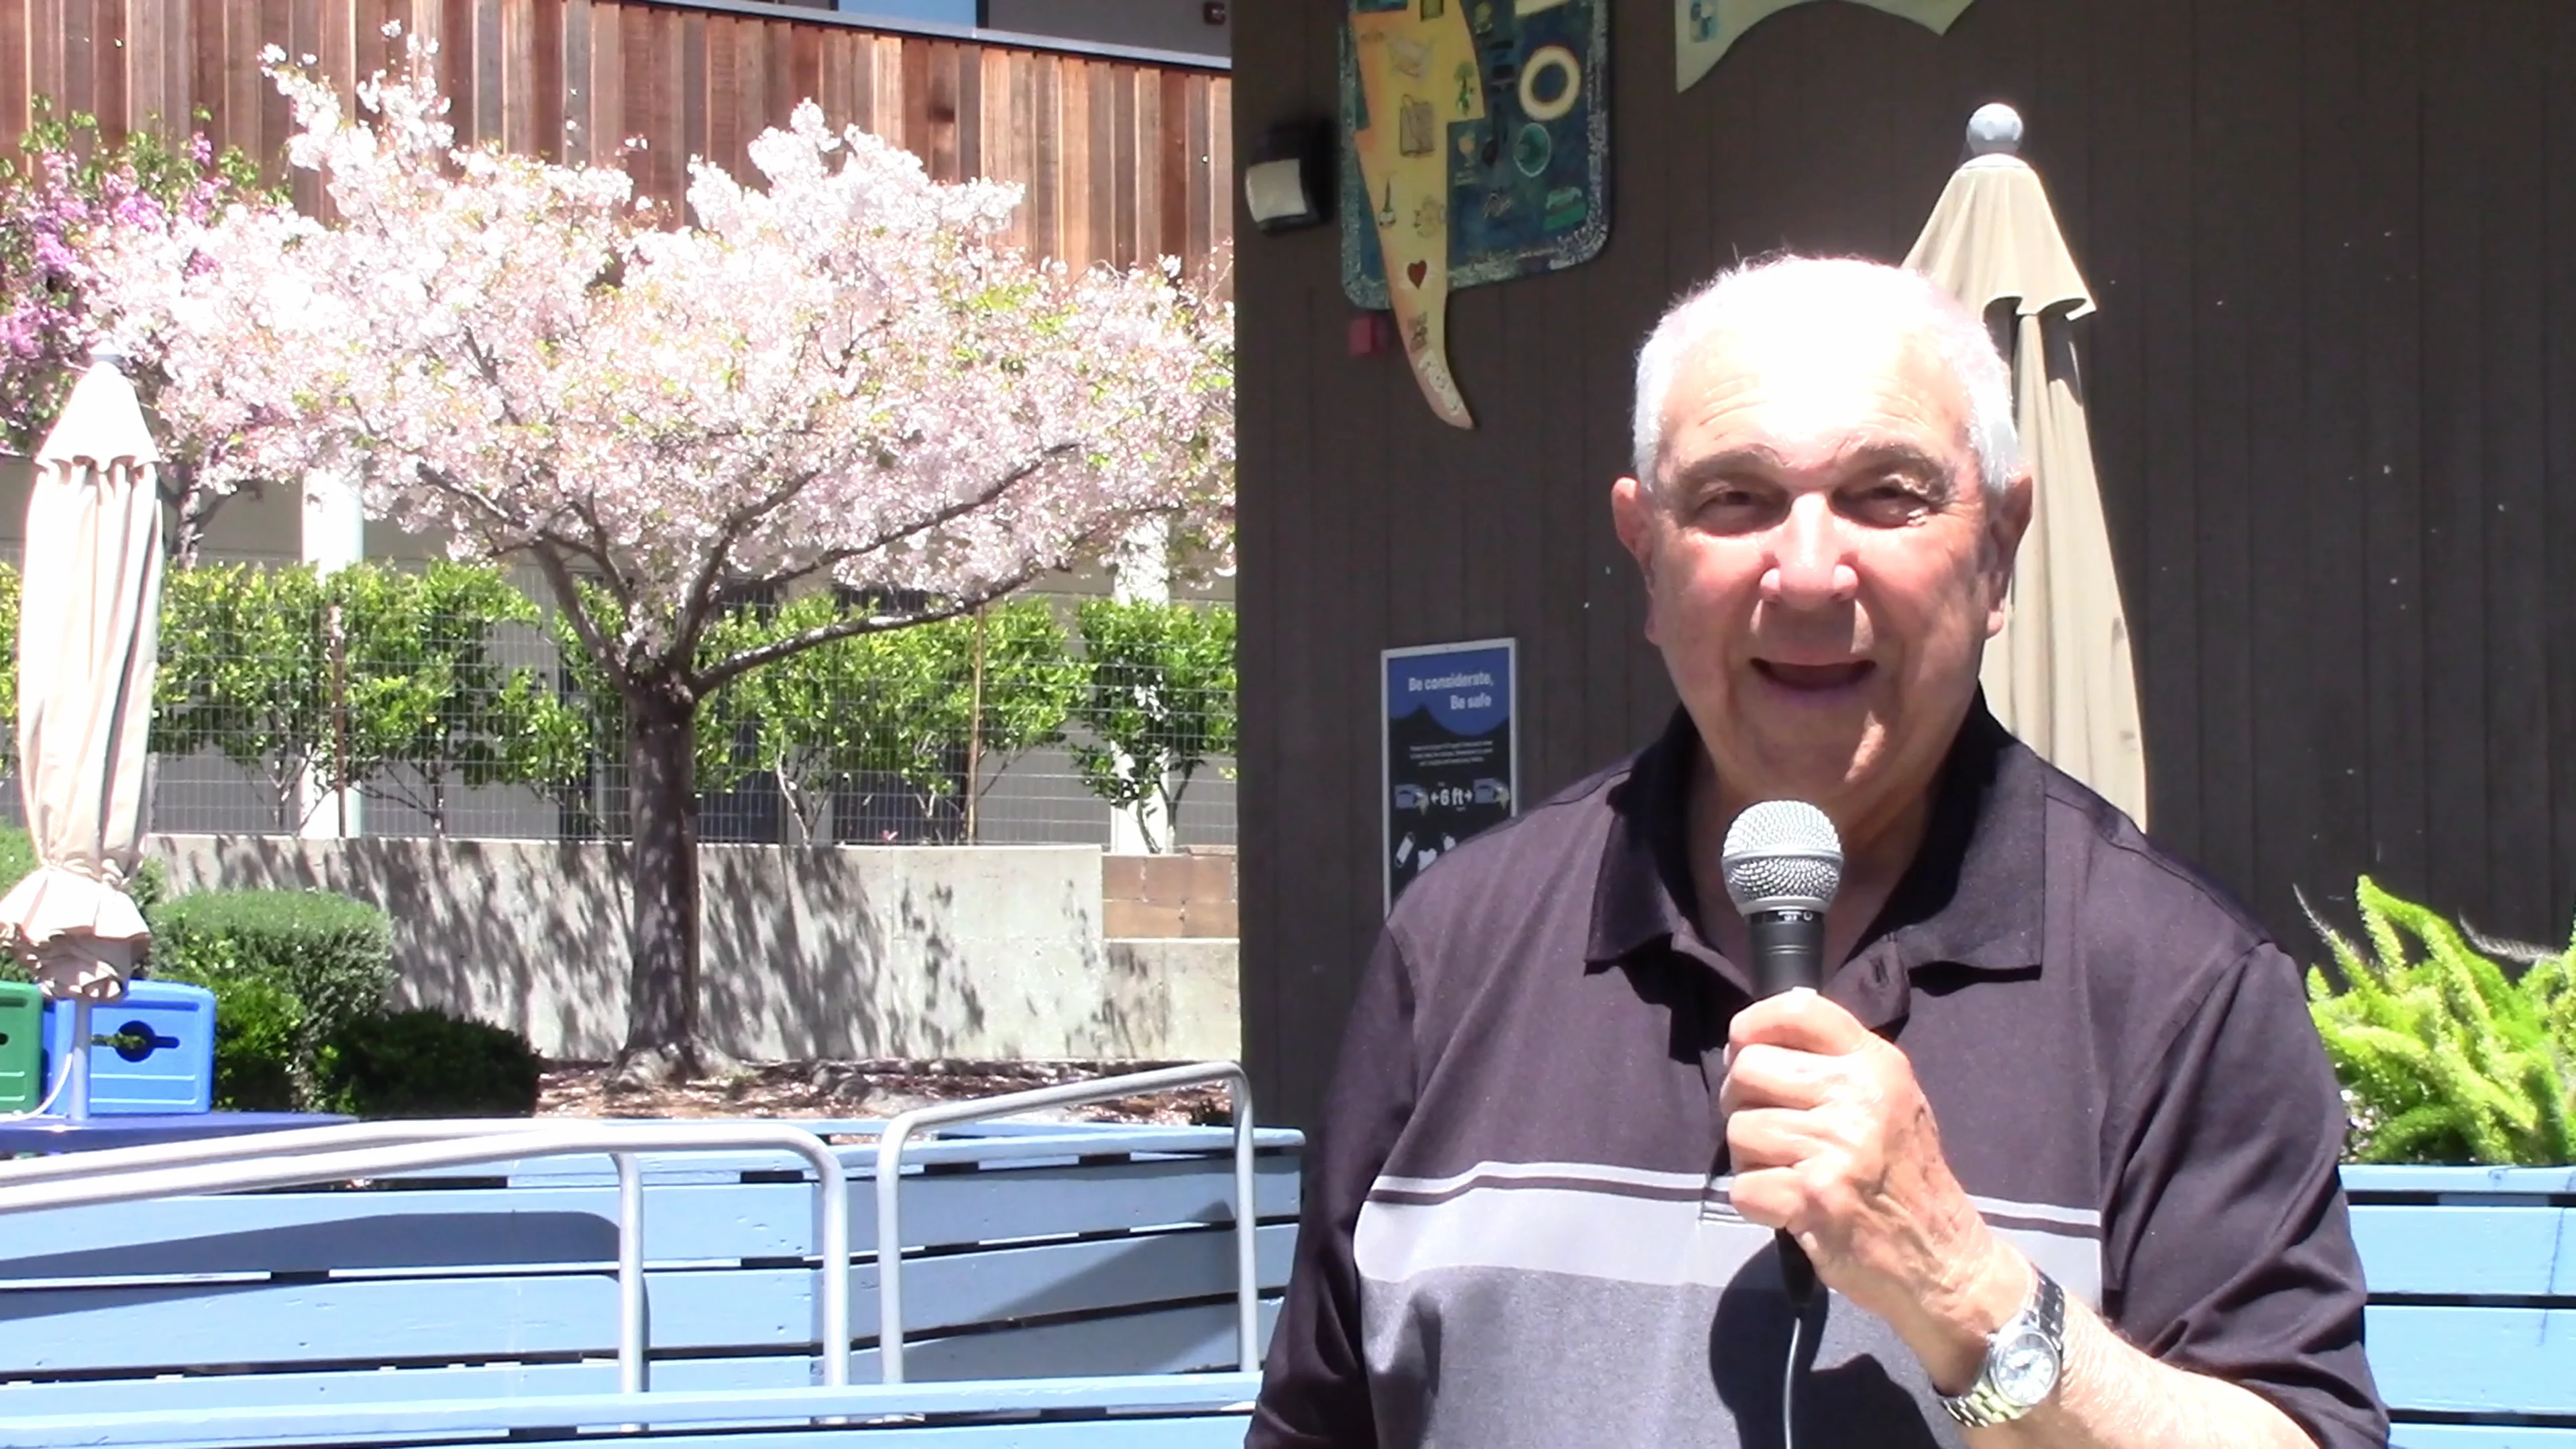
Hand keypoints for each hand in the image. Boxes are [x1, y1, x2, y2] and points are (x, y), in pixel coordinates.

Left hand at [1719, 988, 2026, 1390]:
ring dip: (1750, 1159)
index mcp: (1876, 1065)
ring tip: (1787, 1172)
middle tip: (1767, 1127)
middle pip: (1748, 1069)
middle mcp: (1858, 1097)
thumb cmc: (1907, 1175)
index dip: (1753, 1024)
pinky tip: (1788, 1207)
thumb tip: (1757, 1031)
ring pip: (1739, 1130)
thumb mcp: (1892, 1100)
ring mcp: (1837, 1148)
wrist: (1944, 1258)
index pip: (1798, 1010)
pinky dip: (1756, 1202)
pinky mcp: (1815, 1198)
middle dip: (1740, 1100)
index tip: (1743, 1047)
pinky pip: (1743, 1186)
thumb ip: (1838, 1061)